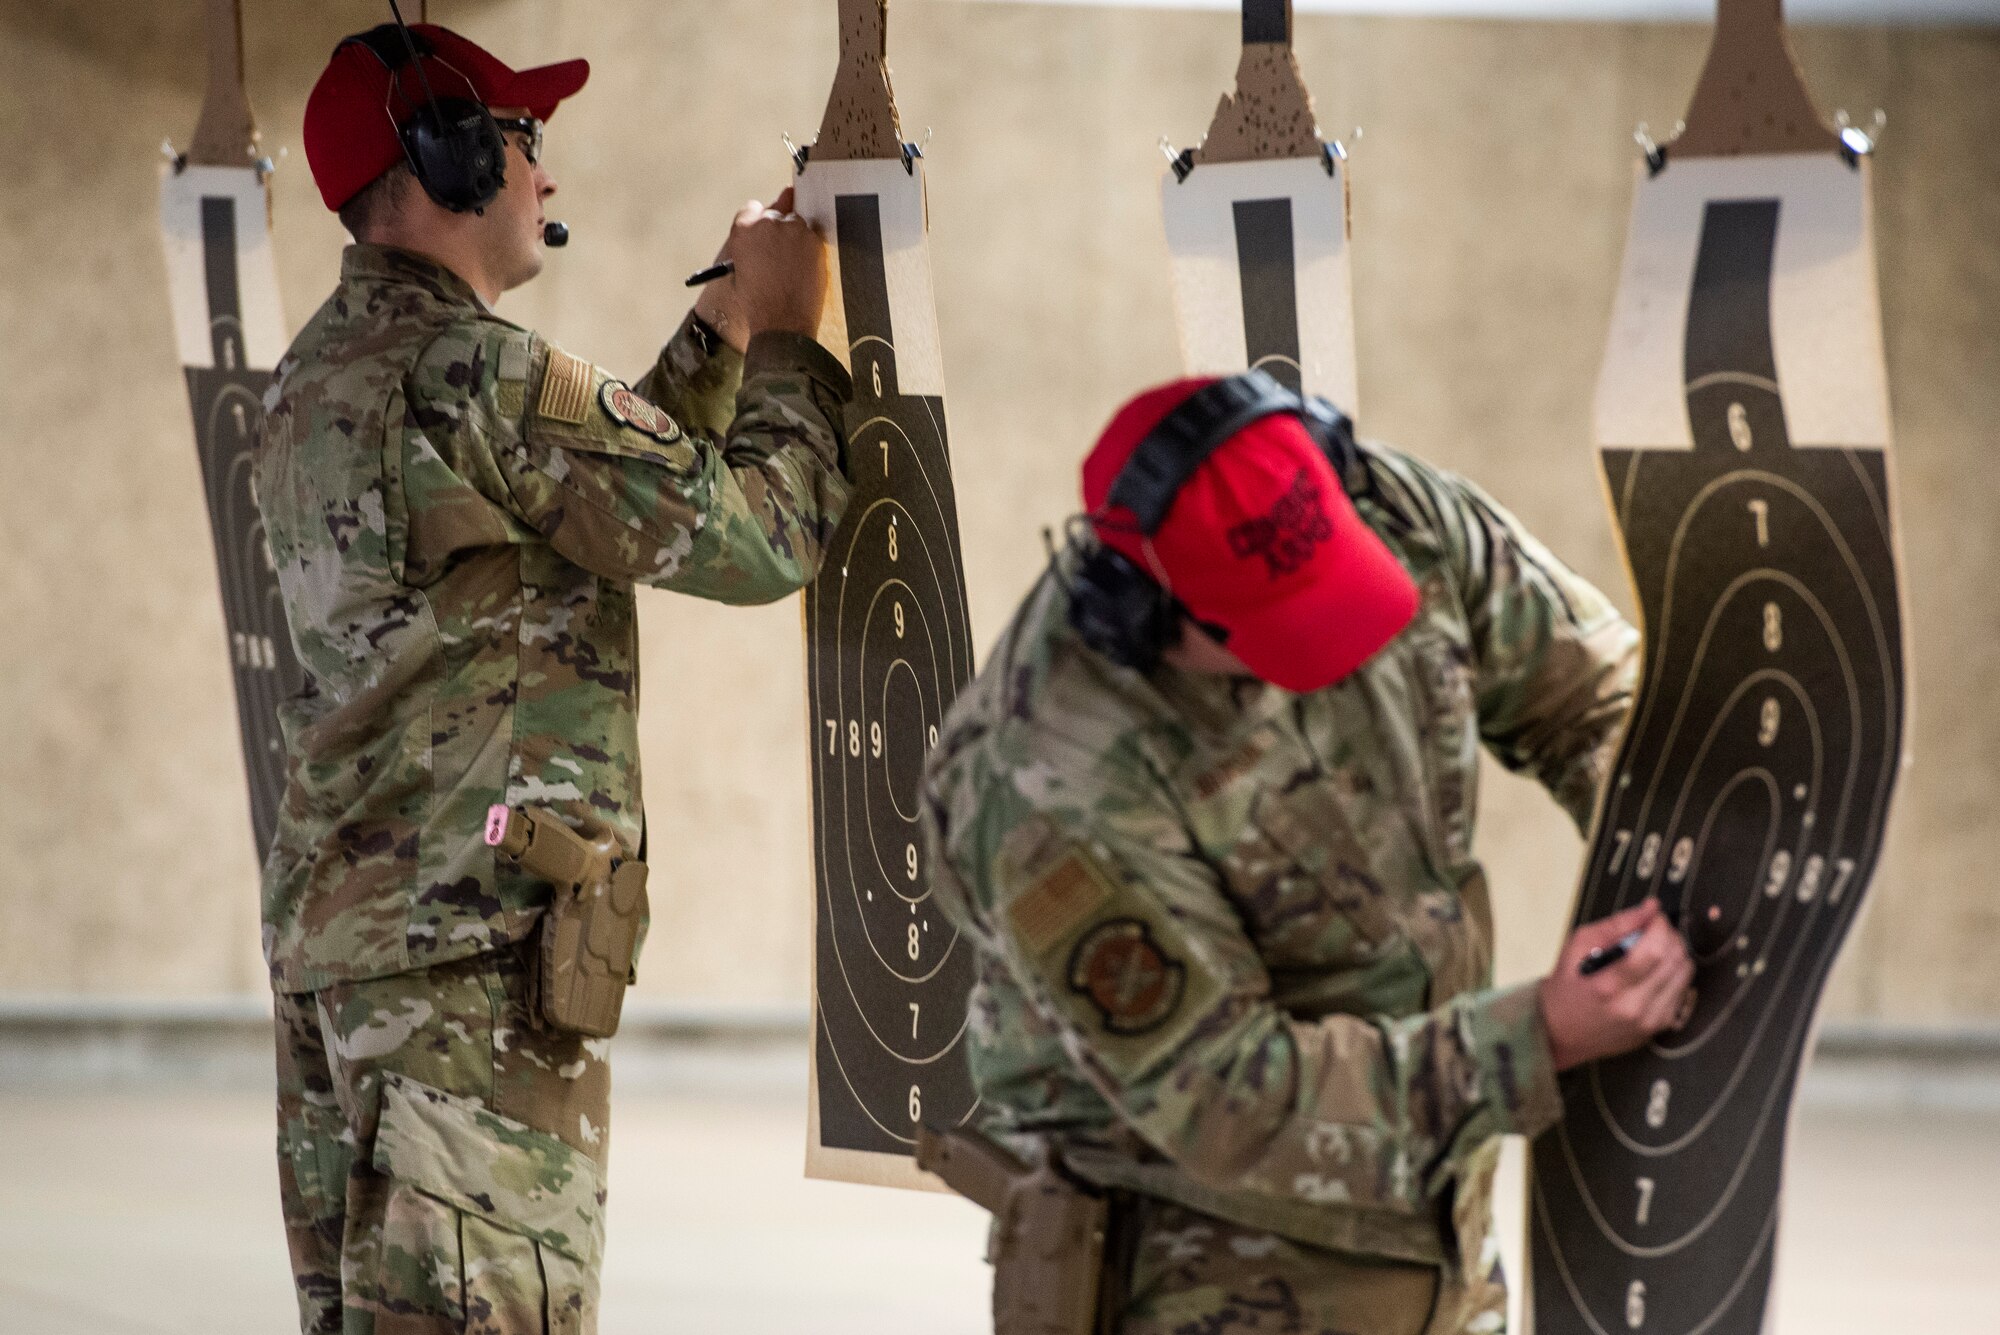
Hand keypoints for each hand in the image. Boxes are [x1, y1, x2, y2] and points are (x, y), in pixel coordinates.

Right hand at [690, 187, 826, 351]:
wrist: (781, 321)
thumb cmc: (758, 302)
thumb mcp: (740, 269)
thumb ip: (748, 243)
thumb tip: (762, 225)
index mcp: (743, 230)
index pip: (752, 209)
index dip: (759, 223)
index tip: (766, 234)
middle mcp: (767, 224)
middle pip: (776, 215)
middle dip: (779, 230)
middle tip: (782, 255)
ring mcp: (792, 230)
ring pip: (796, 224)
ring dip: (796, 238)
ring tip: (792, 268)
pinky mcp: (813, 240)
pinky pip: (812, 237)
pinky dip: (810, 249)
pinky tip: (804, 270)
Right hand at [1539, 899, 1693, 1071]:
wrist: (1561, 1032)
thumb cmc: (1567, 987)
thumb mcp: (1577, 947)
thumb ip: (1615, 925)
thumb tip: (1650, 908)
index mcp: (1608, 985)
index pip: (1653, 950)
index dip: (1660, 925)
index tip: (1654, 915)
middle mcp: (1633, 1006)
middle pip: (1674, 960)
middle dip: (1670, 935)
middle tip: (1655, 929)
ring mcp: (1649, 1020)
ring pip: (1684, 974)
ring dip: (1675, 952)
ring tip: (1656, 947)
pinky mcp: (1659, 1026)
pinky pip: (1682, 990)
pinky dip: (1674, 973)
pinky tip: (1656, 970)